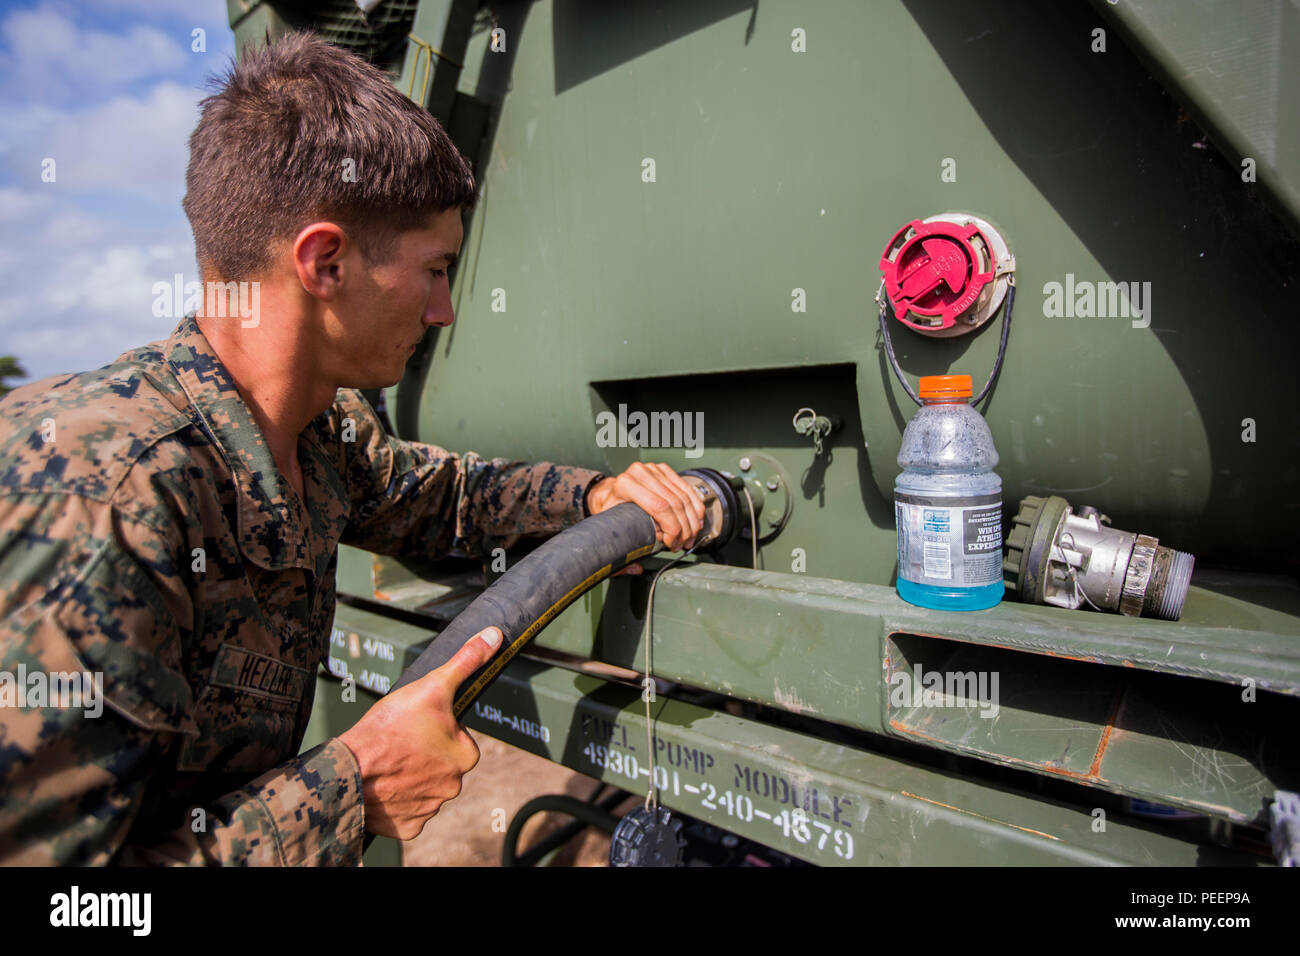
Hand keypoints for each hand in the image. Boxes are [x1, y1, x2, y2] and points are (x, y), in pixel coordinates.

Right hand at [338, 626, 502, 839]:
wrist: (350, 771)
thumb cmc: (390, 728)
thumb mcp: (432, 686)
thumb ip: (465, 662)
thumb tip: (494, 636)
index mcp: (466, 756)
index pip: (457, 738)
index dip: (436, 727)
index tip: (415, 725)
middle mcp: (453, 787)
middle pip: (441, 763)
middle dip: (423, 753)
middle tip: (399, 743)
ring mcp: (430, 808)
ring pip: (424, 785)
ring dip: (409, 775)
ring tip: (389, 761)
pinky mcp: (408, 826)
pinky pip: (406, 810)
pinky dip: (396, 799)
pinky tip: (384, 784)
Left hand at [585, 462, 705, 550]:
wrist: (610, 493)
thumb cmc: (611, 510)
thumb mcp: (610, 528)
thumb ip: (620, 550)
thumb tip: (636, 567)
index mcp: (625, 484)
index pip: (660, 507)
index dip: (672, 528)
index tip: (671, 543)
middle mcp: (640, 473)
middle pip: (674, 502)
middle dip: (684, 528)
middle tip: (682, 544)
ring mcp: (654, 469)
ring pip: (684, 497)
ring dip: (692, 521)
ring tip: (689, 537)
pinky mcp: (665, 470)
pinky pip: (687, 489)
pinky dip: (695, 508)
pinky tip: (696, 522)